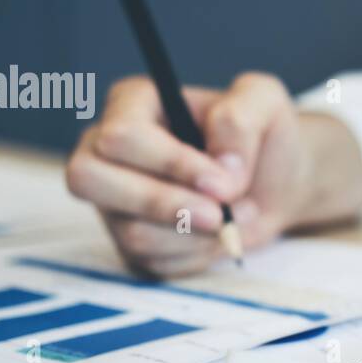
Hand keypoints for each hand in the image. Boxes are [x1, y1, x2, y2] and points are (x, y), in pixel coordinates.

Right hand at [66, 73, 361, 275]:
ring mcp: (112, 199)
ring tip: (236, 216)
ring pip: (129, 230)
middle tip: (220, 216)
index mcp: (133, 103)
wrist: (273, 185)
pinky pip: (150, 261)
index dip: (171, 164)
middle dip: (163, 205)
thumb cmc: (262, 135)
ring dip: (195, 234)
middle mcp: (106, 149)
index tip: (222, 184)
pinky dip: (196, 254)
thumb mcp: (264, 101)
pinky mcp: (128, 242)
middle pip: (88, 179)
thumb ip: (240, 119)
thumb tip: (220, 169)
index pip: (122, 136)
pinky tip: (219, 235)